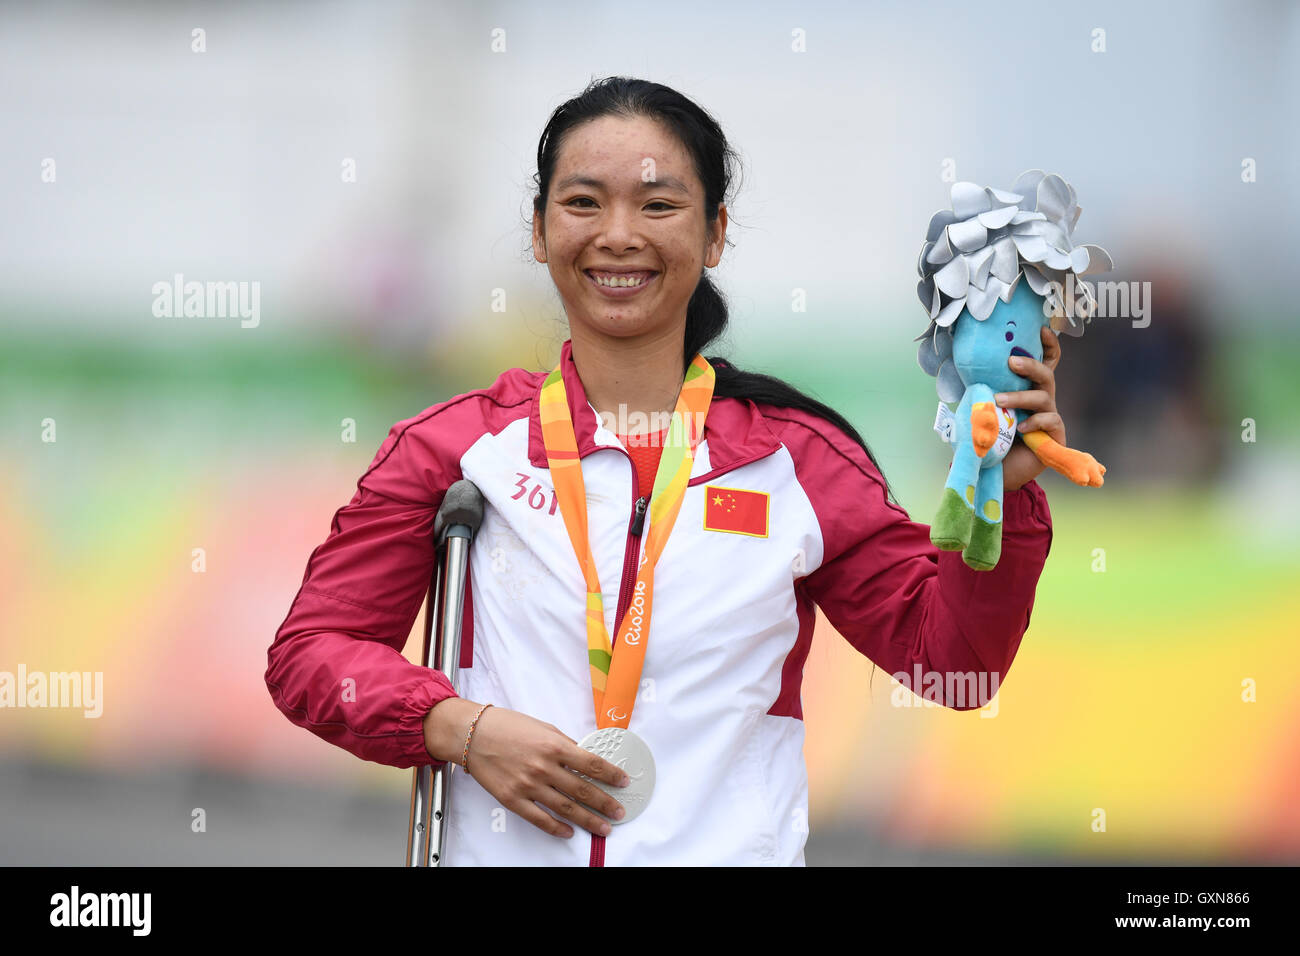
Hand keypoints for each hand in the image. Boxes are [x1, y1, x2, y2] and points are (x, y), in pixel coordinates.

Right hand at [423, 699, 630, 839]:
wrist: (473, 734)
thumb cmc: (508, 726)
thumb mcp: (543, 727)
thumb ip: (564, 744)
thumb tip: (584, 759)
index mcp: (554, 746)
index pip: (592, 764)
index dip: (612, 775)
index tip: (624, 782)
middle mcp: (544, 767)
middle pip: (583, 789)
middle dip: (605, 803)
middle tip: (620, 812)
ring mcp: (528, 785)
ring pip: (566, 808)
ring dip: (587, 819)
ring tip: (604, 828)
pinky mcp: (513, 799)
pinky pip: (540, 819)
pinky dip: (557, 828)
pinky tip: (569, 832)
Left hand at [994, 325, 1063, 490]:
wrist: (999, 472)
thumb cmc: (992, 440)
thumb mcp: (982, 412)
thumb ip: (979, 394)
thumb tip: (961, 372)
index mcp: (1028, 390)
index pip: (1046, 363)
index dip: (1048, 345)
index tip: (1041, 328)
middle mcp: (1042, 400)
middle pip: (1046, 374)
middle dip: (1030, 364)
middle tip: (1010, 362)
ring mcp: (1050, 417)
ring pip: (1043, 397)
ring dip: (1020, 397)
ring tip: (999, 401)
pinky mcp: (1055, 436)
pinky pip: (1050, 421)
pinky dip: (1034, 422)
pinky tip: (1020, 429)